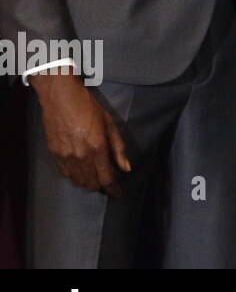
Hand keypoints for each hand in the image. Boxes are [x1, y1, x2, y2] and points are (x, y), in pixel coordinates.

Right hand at [31, 73, 129, 193]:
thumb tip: (126, 168)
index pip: (107, 178)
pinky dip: (74, 177)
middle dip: (101, 187)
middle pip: (91, 183)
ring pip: (77, 181)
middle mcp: (81, 157)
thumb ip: (118, 148)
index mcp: (97, 149)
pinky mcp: (54, 154)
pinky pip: (65, 173)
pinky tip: (80, 173)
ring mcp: (65, 157)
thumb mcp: (110, 124)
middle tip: (108, 186)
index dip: (113, 189)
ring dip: (88, 183)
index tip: (118, 193)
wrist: (61, 98)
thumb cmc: (89, 107)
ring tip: (95, 180)